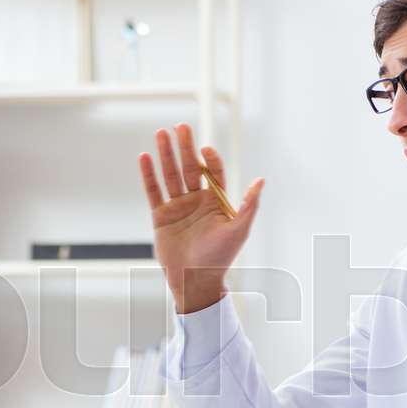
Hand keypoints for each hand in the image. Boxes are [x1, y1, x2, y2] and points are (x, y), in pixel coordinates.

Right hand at [138, 122, 263, 313]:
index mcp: (216, 202)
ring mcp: (178, 207)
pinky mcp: (161, 217)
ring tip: (161, 133)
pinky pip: (154, 192)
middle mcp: (197, 200)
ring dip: (166, 154)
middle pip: (190, 168)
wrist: (196, 281)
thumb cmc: (221, 257)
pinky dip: (148, 175)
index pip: (214, 172)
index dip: (210, 159)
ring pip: (171, 175)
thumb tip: (262, 180)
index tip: (206, 149)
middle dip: (185, 147)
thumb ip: (249, 205)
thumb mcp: (239, 230)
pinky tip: (145, 157)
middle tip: (181, 127)